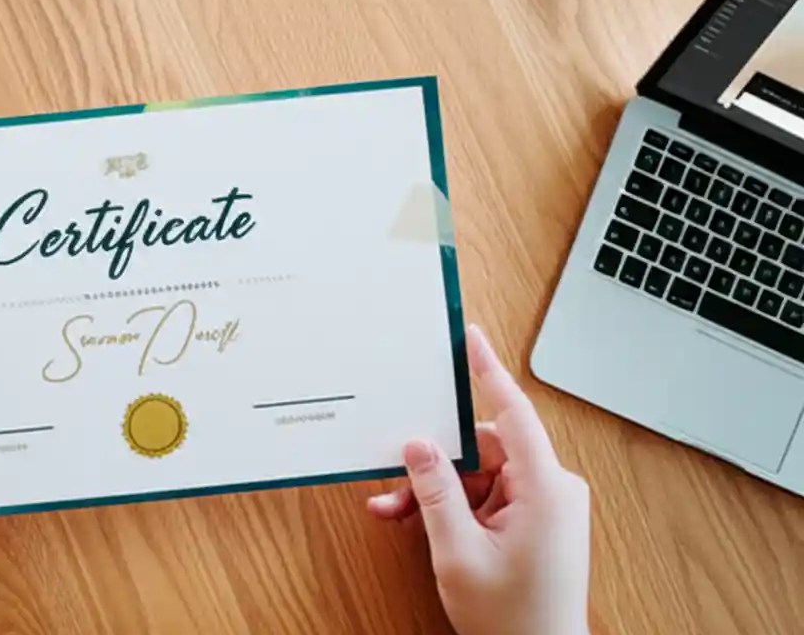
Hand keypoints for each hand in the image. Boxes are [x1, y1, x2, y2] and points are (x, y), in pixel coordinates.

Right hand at [369, 325, 589, 634]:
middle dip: (435, 467)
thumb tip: (419, 446)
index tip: (471, 339)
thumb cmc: (512, 620)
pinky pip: (488, 496)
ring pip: (480, 476)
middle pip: (484, 450)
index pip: (515, 413)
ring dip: (438, 493)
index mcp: (546, 491)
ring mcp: (546, 505)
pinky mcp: (536, 520)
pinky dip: (455, 508)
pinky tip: (420, 524)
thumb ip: (435, 492)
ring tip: (398, 515)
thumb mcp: (458, 552)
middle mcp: (553, 490)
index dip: (489, 372)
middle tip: (393, 485)